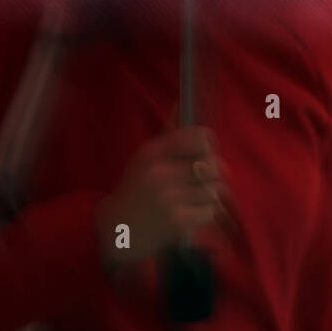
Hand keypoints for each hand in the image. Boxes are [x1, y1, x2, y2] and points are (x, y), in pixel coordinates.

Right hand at [95, 127, 225, 269]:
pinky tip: (189, 213)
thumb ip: (169, 132)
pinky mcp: (177, 220)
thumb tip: (181, 101)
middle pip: (212, 165)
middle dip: (211, 173)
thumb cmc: (136, 188)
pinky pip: (210, 211)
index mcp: (153, 152)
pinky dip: (205, 213)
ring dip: (208, 195)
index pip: (199, 136)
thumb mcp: (146, 157)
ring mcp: (169, 198)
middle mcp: (160, 173)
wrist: (117, 229)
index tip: (203, 153)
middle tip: (200, 180)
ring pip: (214, 189)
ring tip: (192, 199)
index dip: (207, 145)